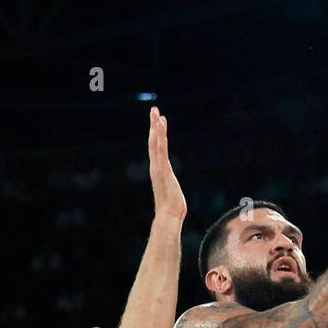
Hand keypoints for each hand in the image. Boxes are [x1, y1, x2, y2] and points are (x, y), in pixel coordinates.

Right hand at [148, 106, 185, 223]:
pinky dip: (160, 136)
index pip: (157, 150)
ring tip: (156, 113)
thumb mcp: (172, 194)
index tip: (158, 123)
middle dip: (154, 126)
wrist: (168, 216)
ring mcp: (158, 167)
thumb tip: (173, 194)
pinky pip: (161, 149)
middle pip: (154, 142)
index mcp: (159, 171)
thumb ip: (171, 188)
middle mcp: (156, 167)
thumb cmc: (172, 210)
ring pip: (156, 143)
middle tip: (154, 110)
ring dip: (156, 127)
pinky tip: (160, 125)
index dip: (157, 136)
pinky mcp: (162, 169)